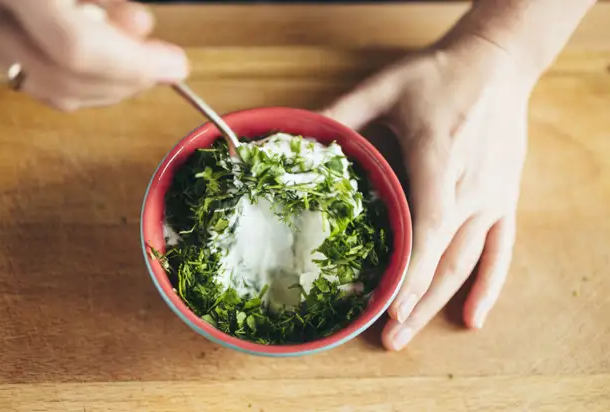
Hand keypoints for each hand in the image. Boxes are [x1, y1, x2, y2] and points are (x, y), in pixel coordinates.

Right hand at [0, 0, 187, 110]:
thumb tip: (140, 30)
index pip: (76, 47)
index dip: (133, 65)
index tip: (176, 64)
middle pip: (64, 78)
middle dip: (127, 81)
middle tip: (164, 68)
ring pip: (50, 89)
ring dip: (109, 87)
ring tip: (140, 61)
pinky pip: (39, 83)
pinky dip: (84, 84)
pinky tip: (109, 64)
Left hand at [323, 37, 532, 350]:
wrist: (498, 62)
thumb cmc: (440, 74)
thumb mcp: (386, 86)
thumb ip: (344, 112)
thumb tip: (301, 134)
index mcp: (440, 159)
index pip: (428, 226)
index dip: (411, 271)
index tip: (389, 307)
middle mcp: (472, 187)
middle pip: (445, 257)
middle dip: (415, 303)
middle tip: (388, 340)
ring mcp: (493, 197)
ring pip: (468, 262)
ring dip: (440, 303)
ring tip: (411, 334)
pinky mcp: (505, 199)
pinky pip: (501, 251)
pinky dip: (488, 287)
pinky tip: (471, 318)